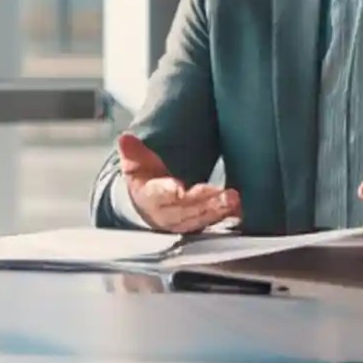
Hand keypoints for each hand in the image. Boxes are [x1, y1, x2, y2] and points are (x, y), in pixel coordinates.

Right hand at [117, 133, 240, 232]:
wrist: (145, 205)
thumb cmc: (144, 180)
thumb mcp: (134, 164)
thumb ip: (132, 151)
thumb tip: (125, 138)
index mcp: (150, 196)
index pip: (159, 195)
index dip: (169, 192)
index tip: (179, 189)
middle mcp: (166, 213)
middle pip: (185, 210)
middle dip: (205, 203)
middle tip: (224, 195)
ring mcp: (181, 222)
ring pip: (199, 219)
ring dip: (217, 211)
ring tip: (233, 200)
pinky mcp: (195, 225)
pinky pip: (210, 223)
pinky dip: (224, 217)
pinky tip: (238, 210)